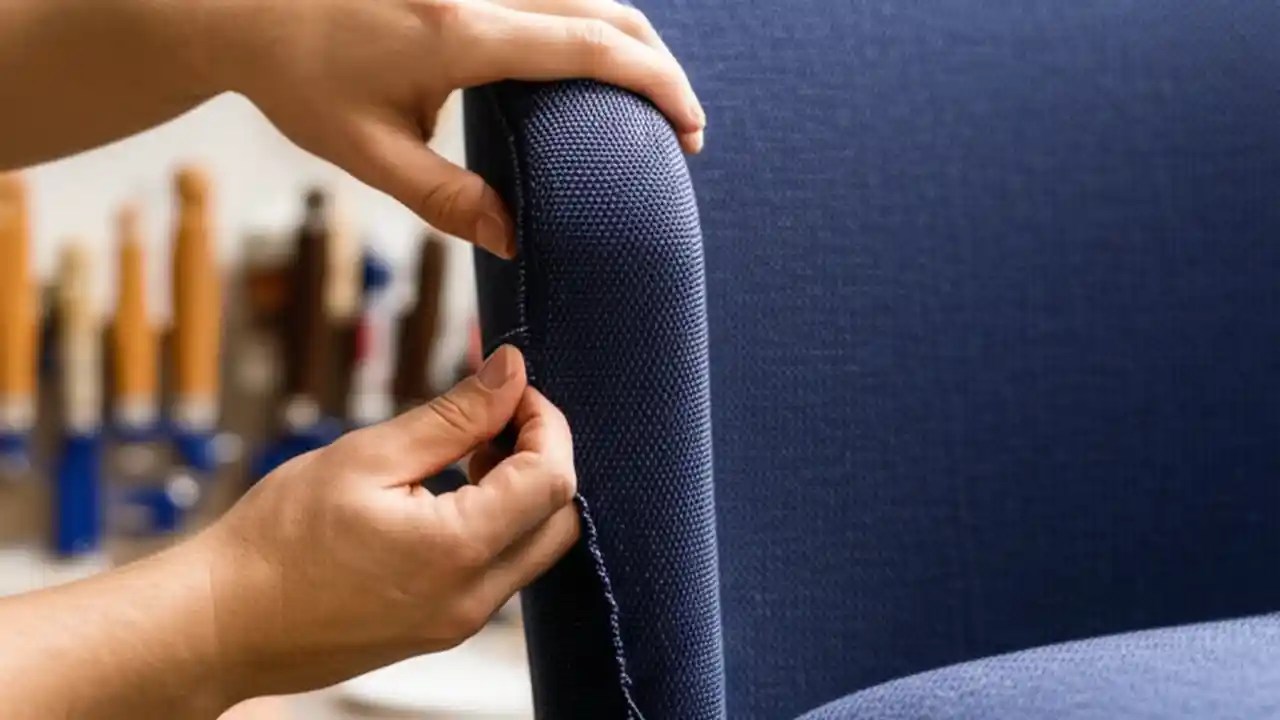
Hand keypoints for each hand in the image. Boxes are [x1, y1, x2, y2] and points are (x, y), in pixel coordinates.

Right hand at [197, 345, 578, 698]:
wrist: (221, 624)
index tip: (512, 389)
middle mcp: (473, 599)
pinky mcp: (443, 631)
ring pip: (535, 549)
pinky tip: (449, 496)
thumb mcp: (367, 456)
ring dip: (522, 493)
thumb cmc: (276, 541)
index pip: (552, 478)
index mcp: (458, 550)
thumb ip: (454, 415)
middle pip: (560, 519)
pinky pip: (501, 573)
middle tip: (495, 418)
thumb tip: (511, 372)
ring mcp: (460, 623)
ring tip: (465, 454)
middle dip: (544, 457)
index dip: (545, 422)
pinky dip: (497, 526)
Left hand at [214, 0, 705, 256]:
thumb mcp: (369, 154)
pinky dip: (588, 23)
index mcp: (462, 31)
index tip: (692, 128)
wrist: (241, 4)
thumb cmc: (298, 79)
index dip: (656, 84)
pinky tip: (589, 65)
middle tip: (682, 129)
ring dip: (628, 39)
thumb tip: (515, 241)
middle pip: (607, 7)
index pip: (589, 47)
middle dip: (660, 65)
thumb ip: (448, 201)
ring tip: (644, 103)